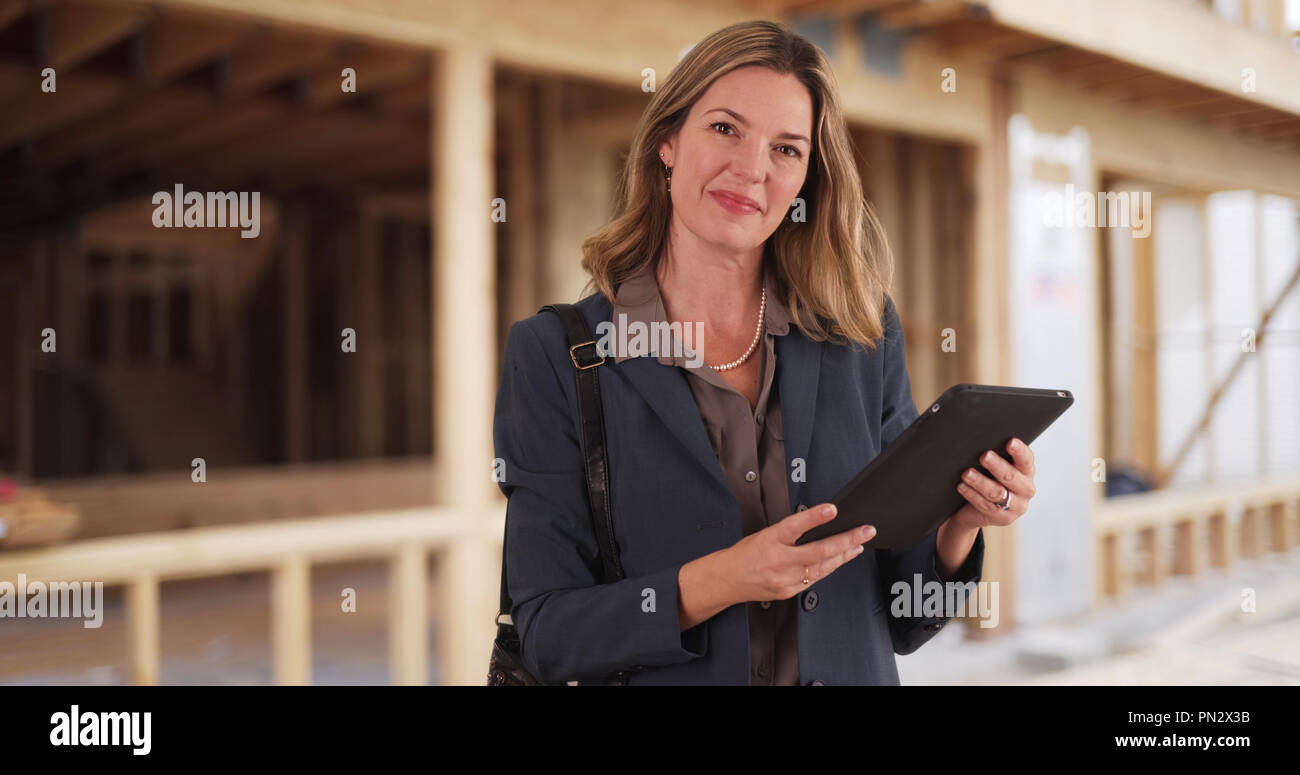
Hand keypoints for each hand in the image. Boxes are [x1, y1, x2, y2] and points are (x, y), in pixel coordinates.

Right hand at [721, 503, 875, 603]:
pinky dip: (829, 568)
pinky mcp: (788, 591)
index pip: (795, 526)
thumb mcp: (763, 534)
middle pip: (818, 551)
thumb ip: (789, 532)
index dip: (815, 517)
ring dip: (844, 555)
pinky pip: (814, 579)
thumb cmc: (744, 554)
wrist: (727, 579)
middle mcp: (778, 560)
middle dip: (846, 540)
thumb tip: (816, 525)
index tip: (832, 509)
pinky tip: (840, 560)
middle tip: (865, 531)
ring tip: (859, 544)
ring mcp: (785, 578)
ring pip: (822, 567)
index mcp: (769, 540)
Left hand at [951, 437, 1035, 529]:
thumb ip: (995, 456)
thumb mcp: (994, 468)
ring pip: (997, 493)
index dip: (1019, 451)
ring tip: (966, 473)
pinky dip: (972, 495)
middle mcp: (1026, 489)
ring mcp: (1016, 506)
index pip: (1026, 460)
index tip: (1010, 441)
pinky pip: (985, 506)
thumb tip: (979, 439)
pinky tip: (962, 486)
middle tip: (984, 456)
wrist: (976, 510)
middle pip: (1011, 476)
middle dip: (997, 465)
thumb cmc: (987, 479)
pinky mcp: (1003, 518)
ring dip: (980, 482)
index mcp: (1026, 472)